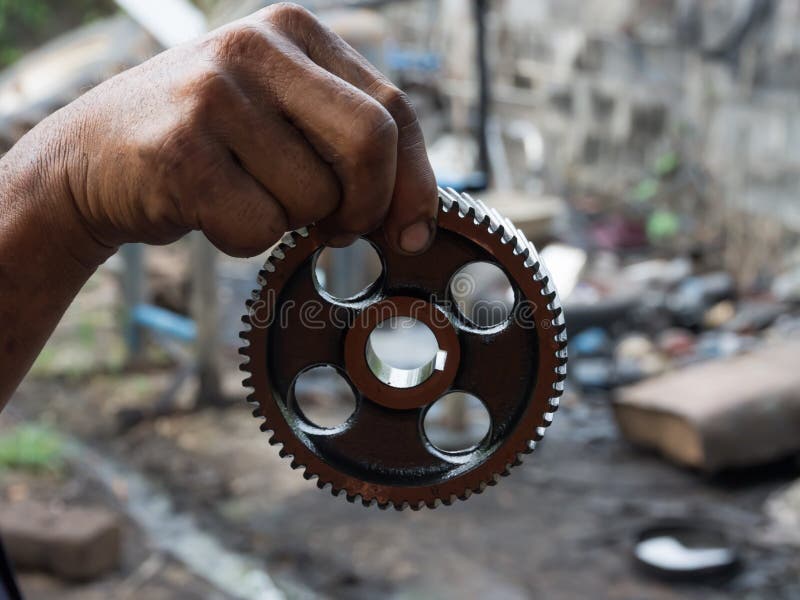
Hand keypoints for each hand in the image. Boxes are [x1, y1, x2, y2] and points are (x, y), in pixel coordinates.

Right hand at [29, 2, 436, 263]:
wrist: (90, 158)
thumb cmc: (207, 145)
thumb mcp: (282, 118)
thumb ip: (349, 149)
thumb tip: (414, 224)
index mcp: (295, 30)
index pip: (393, 110)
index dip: (414, 182)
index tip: (411, 231)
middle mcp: (256, 47)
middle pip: (369, 143)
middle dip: (368, 206)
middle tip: (340, 229)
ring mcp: (214, 95)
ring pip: (314, 198)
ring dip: (289, 222)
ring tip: (241, 194)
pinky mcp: (181, 150)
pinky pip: (259, 229)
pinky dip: (244, 240)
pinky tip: (207, 209)